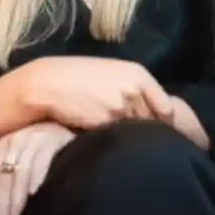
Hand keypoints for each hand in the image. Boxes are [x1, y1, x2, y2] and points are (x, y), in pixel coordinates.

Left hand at [0, 122, 74, 214]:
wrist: (75, 123)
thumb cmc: (49, 147)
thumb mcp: (23, 158)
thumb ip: (9, 177)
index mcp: (3, 147)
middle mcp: (15, 140)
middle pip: (2, 179)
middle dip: (1, 206)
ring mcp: (34, 138)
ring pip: (19, 173)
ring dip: (16, 198)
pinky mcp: (54, 137)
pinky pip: (42, 162)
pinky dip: (37, 179)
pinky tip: (35, 194)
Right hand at [20, 56, 172, 129]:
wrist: (48, 83)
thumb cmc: (79, 76)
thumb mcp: (113, 74)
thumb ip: (136, 90)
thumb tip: (153, 114)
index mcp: (139, 74)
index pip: (166, 109)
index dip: (163, 123)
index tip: (158, 131)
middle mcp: (134, 90)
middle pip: (153, 122)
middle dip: (144, 129)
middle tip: (129, 131)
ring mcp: (121, 107)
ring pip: (136, 132)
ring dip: (129, 137)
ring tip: (112, 132)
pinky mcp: (106, 123)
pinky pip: (118, 138)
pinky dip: (113, 141)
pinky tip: (100, 134)